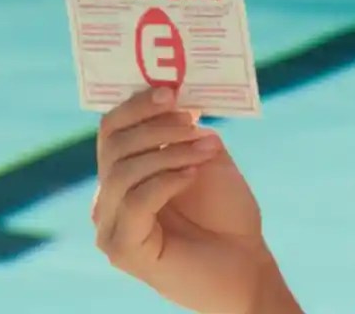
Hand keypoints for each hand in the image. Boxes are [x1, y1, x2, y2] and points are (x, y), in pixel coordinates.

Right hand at [93, 87, 269, 312]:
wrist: (246, 264)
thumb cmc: (226, 213)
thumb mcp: (206, 158)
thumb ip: (185, 130)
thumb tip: (172, 93)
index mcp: (124, 173)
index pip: (111, 129)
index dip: (136, 104)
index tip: (171, 91)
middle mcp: (109, 198)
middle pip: (112, 145)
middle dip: (155, 125)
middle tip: (192, 119)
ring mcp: (111, 226)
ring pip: (123, 171)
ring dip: (169, 151)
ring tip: (207, 149)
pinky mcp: (123, 249)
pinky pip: (136, 201)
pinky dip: (166, 180)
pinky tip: (193, 175)